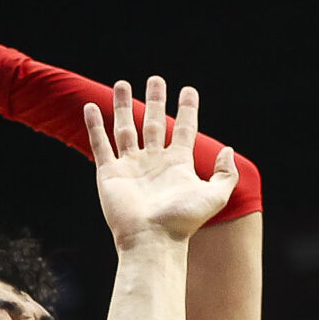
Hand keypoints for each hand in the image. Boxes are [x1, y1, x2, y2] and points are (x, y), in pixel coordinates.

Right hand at [85, 77, 237, 247]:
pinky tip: (91, 106)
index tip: (189, 90)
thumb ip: (224, 174)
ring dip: (123, 106)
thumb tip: (227, 151)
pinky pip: (100, 144)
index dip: (187, 109)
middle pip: (153, 123)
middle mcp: (154, 162)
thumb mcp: (214, 196)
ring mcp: (130, 166)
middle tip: (156, 79)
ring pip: (125, 128)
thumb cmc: (182, 221)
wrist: (152, 239)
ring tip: (122, 83)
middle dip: (154, 101)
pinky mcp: (109, 173)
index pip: (184, 129)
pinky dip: (95, 125)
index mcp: (178, 164)